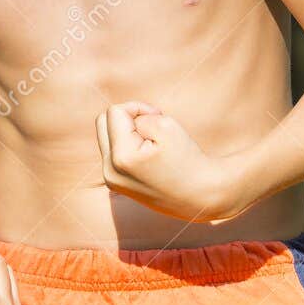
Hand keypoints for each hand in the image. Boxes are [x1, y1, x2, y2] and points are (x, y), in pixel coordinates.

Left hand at [95, 101, 249, 222]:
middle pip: (103, 122)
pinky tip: (147, 156)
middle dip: (128, 119)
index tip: (159, 118)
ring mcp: (111, 180)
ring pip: (107, 136)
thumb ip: (138, 116)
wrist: (200, 196)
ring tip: (151, 144)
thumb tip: (125, 123)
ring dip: (127, 132)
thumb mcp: (165, 125)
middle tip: (154, 129)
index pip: (114, 112)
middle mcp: (110, 172)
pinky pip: (112, 151)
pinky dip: (127, 146)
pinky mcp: (115, 184)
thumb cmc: (187, 158)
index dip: (138, 108)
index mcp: (121, 158)